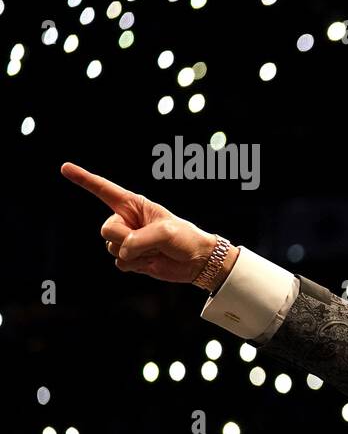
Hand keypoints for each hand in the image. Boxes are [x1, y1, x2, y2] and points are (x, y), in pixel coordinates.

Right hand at [62, 162, 220, 284]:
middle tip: (150, 240)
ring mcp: (127, 240)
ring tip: (155, 250)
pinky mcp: (130, 258)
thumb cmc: (185, 238)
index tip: (65, 167)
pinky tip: (151, 261)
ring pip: (112, 247)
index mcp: (134, 205)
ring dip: (135, 253)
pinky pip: (120, 263)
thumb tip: (122, 253)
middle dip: (126, 238)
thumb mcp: (165, 232)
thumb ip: (138, 240)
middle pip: (106, 229)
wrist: (197, 261)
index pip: (104, 190)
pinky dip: (136, 265)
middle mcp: (126, 220)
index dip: (84, 179)